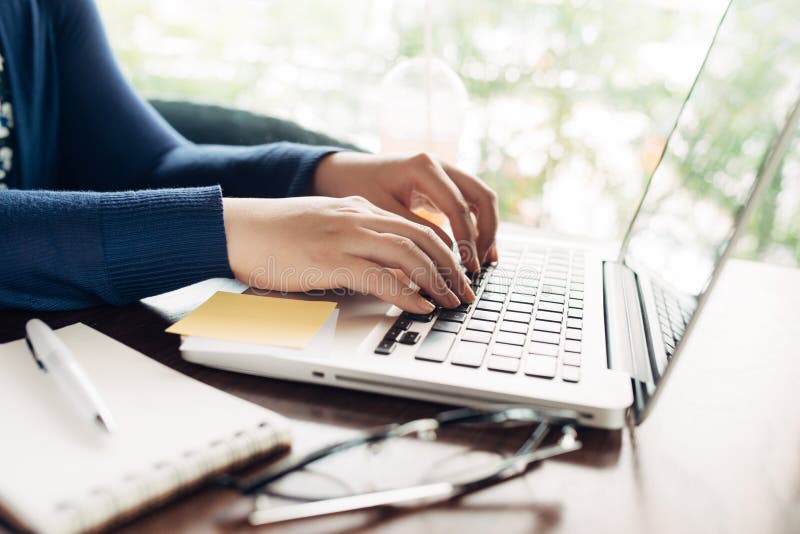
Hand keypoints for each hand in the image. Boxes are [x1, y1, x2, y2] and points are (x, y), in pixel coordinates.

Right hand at [222, 196, 475, 312]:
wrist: (236, 229)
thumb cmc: (276, 233)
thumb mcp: (325, 226)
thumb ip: (356, 237)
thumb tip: (384, 265)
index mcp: (360, 209)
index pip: (417, 227)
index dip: (446, 252)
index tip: (459, 274)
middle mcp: (359, 217)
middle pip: (423, 238)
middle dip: (452, 268)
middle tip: (466, 292)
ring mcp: (345, 236)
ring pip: (410, 254)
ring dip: (438, 281)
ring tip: (452, 302)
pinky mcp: (330, 259)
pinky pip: (380, 277)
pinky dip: (407, 294)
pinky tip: (420, 307)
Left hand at [312, 152, 499, 271]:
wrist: (344, 172)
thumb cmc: (356, 187)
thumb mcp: (381, 211)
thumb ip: (414, 231)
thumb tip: (446, 256)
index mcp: (423, 167)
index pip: (458, 206)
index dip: (467, 239)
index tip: (467, 266)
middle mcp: (440, 165)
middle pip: (482, 197)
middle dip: (487, 233)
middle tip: (481, 265)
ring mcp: (445, 172)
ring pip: (481, 199)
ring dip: (486, 229)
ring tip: (485, 261)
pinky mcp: (443, 184)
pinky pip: (470, 203)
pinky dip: (477, 225)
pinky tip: (475, 250)